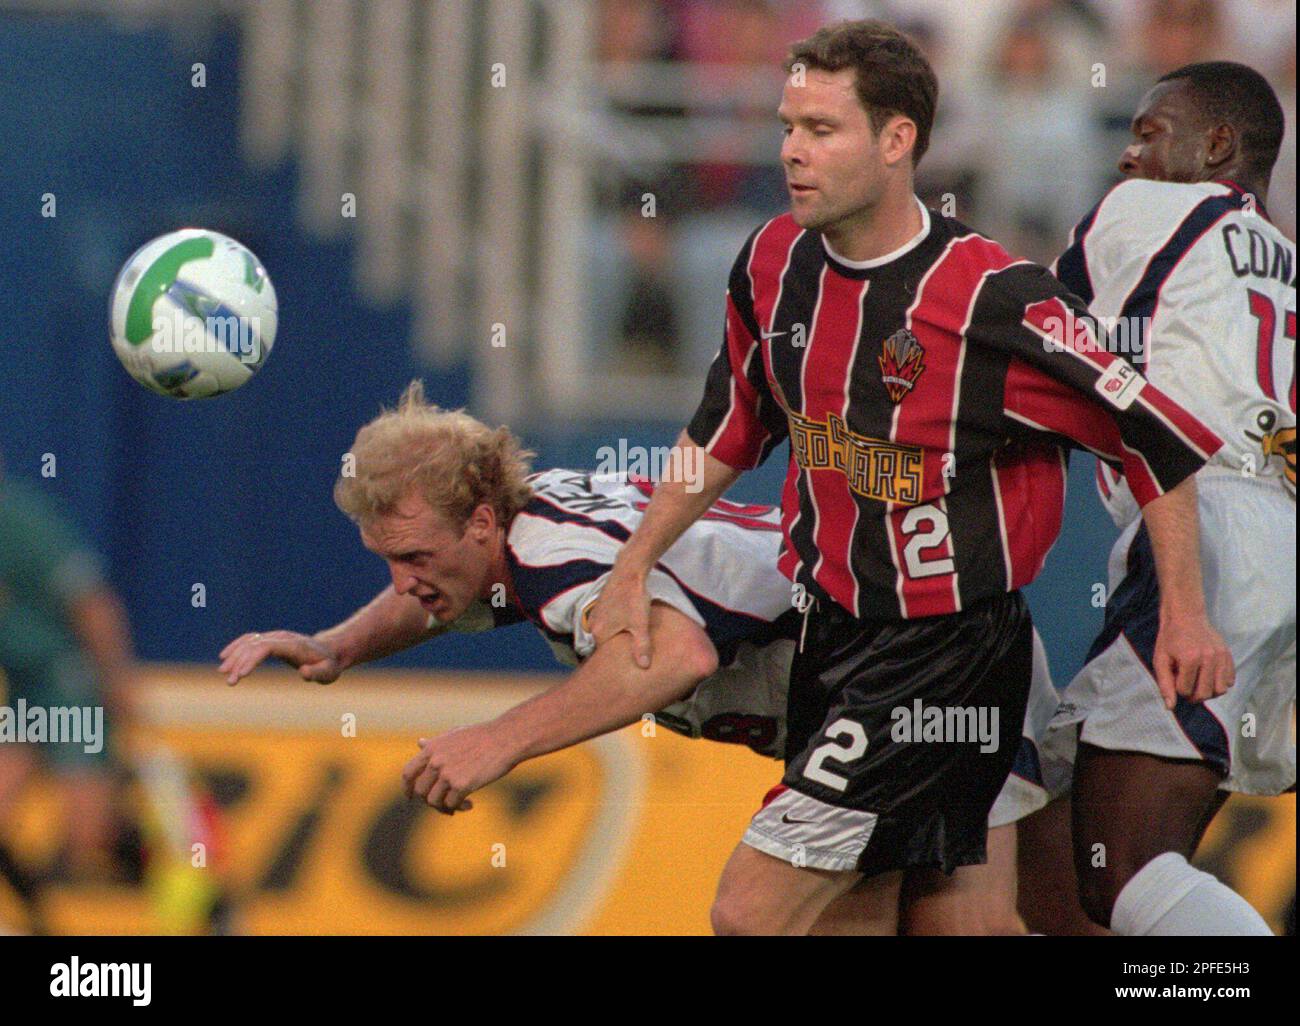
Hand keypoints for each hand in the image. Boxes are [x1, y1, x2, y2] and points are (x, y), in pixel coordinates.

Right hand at [218, 630, 343, 684]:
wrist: (330, 651)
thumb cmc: (329, 665)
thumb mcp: (328, 672)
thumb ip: (317, 673)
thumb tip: (303, 672)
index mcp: (293, 645)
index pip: (267, 647)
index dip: (252, 659)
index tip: (241, 674)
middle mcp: (282, 638)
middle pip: (255, 645)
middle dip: (240, 662)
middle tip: (230, 682)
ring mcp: (276, 637)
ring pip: (249, 642)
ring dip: (234, 656)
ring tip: (223, 673)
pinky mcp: (271, 639)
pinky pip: (250, 640)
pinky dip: (236, 646)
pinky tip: (225, 657)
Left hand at [401, 725, 517, 813]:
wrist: (506, 738)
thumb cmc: (483, 736)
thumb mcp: (455, 735)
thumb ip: (436, 744)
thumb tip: (420, 743)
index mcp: (432, 749)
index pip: (408, 773)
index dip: (407, 788)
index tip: (410, 797)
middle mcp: (435, 761)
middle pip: (421, 791)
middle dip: (430, 800)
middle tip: (444, 803)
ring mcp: (447, 774)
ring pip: (434, 801)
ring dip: (444, 807)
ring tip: (459, 805)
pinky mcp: (462, 785)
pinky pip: (452, 804)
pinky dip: (459, 808)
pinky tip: (470, 804)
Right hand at [587, 569, 652, 667]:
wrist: (629, 571)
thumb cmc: (634, 598)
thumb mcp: (640, 624)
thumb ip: (641, 646)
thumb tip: (644, 666)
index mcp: (600, 633)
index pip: (601, 656)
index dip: (611, 662)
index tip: (619, 669)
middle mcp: (593, 625)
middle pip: (601, 645)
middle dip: (611, 650)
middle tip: (623, 658)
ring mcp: (596, 614)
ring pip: (603, 633)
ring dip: (613, 637)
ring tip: (625, 643)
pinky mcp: (601, 605)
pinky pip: (605, 622)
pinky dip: (612, 627)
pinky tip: (624, 626)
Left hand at [1153, 610, 1234, 708]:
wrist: (1186, 616)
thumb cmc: (1170, 639)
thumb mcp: (1160, 660)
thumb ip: (1164, 684)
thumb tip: (1170, 708)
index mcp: (1190, 659)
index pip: (1185, 691)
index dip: (1176, 688)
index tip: (1174, 678)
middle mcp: (1210, 658)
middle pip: (1205, 694)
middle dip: (1193, 696)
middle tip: (1186, 687)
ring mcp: (1221, 657)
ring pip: (1221, 690)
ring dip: (1209, 692)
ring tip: (1198, 683)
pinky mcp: (1229, 655)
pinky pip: (1230, 681)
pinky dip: (1220, 684)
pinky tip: (1209, 677)